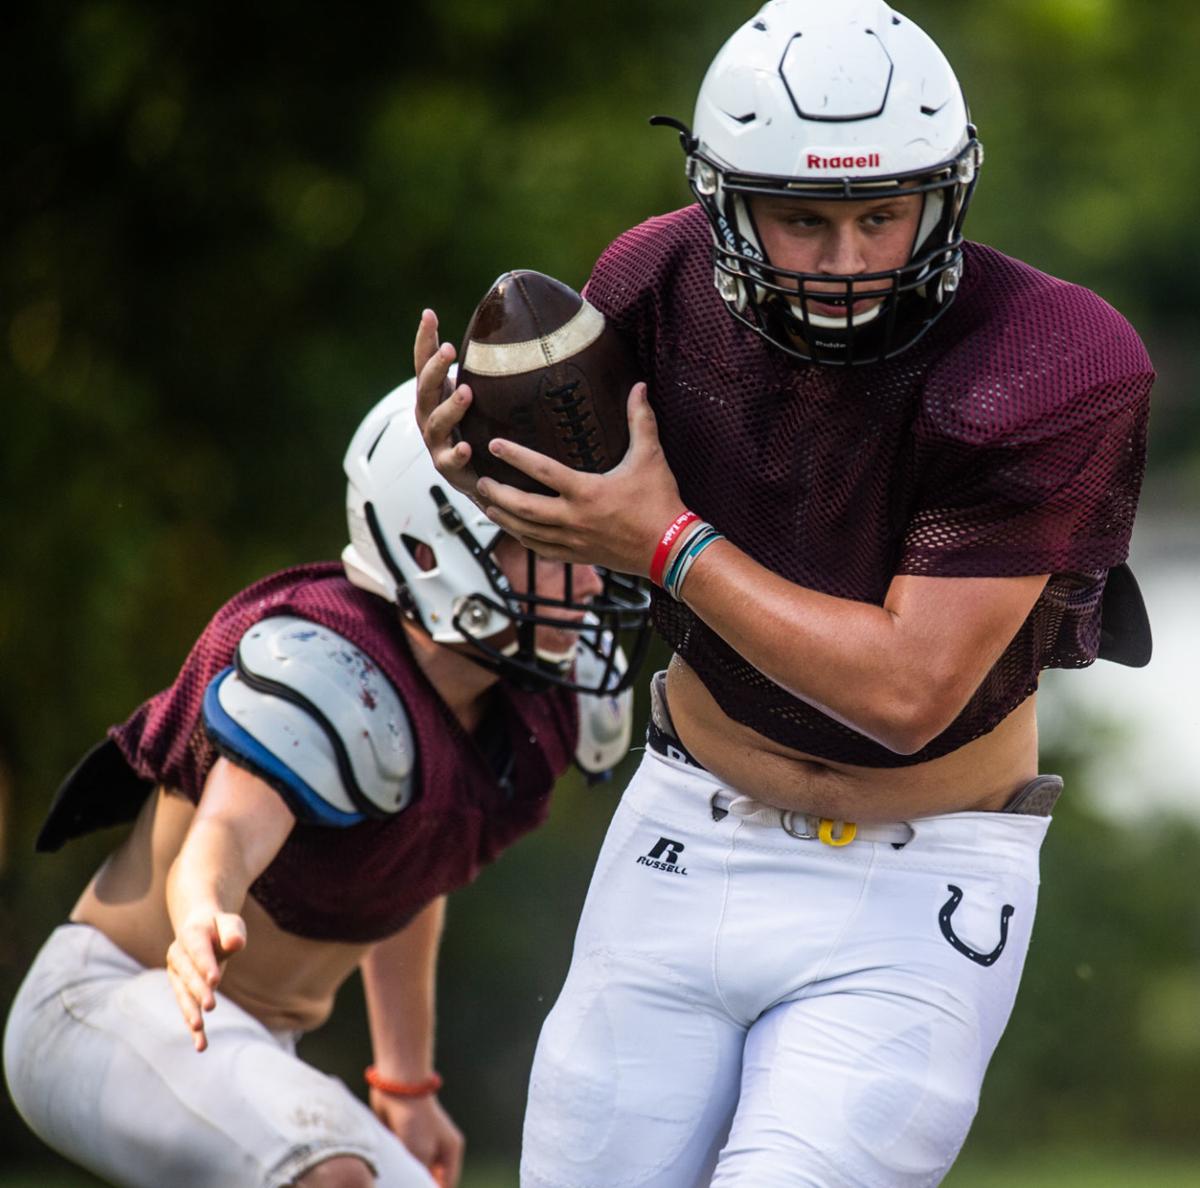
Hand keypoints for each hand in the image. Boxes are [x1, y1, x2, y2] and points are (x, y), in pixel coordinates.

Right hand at [165, 910, 246, 1051]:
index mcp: (190, 935)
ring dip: (190, 1012)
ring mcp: (177, 975)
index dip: (206, 965)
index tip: (215, 981)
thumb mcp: (230, 923)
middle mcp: (178, 956)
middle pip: (189, 976)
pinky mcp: (182, 991)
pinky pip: (187, 1010)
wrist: (201, 930)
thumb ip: (233, 932)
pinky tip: (201, 1046)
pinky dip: (193, 1029)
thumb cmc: (219, 928)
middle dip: (199, 991)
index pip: (198, 951)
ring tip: (198, 1028)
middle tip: (210, 1006)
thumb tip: (236, 944)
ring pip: (183, 996)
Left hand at [369, 1090, 463, 1187]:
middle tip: (403, 1186)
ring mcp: (421, 1144)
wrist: (398, 1088)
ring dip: (404, 1178)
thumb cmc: (415, 1121)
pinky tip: (388, 1176)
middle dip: (416, 1185)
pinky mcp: (404, 1140)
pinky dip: (396, 1169)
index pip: (446, 1185)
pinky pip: (402, 1162)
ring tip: (394, 1182)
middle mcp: (438, 1149)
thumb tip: (416, 1186)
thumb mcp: (421, 1155)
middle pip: (429, 1180)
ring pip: (414, 1172)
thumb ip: (421, 1178)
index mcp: (450, 1151)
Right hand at [413, 308, 484, 503]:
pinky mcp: (449, 468)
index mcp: (435, 395)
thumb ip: (488, 370)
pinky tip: (467, 447)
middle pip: (426, 388)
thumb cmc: (480, 428)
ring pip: (436, 422)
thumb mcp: (482, 396)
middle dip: (435, 368)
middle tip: (449, 350)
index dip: (425, 339)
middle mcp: (429, 415)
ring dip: (450, 407)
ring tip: (466, 393)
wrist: (480, 477)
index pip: (425, 362)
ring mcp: (437, 442)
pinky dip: (457, 453)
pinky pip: (450, 460)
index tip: (429, 314)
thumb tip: (515, 328)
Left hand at [477, 383, 685, 575]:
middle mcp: (574, 518)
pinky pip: (542, 550)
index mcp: (587, 492)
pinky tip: (513, 530)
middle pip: (524, 508)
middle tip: (479, 481)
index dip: (514, 456)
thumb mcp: (651, 458)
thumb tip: (639, 386)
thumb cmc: (661, 503)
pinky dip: (523, 539)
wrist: (671, 549)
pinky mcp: (578, 555)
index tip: (493, 445)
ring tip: (485, 505)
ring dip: (503, 518)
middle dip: (497, 494)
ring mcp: (574, 540)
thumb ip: (641, 420)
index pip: (542, 470)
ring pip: (527, 532)